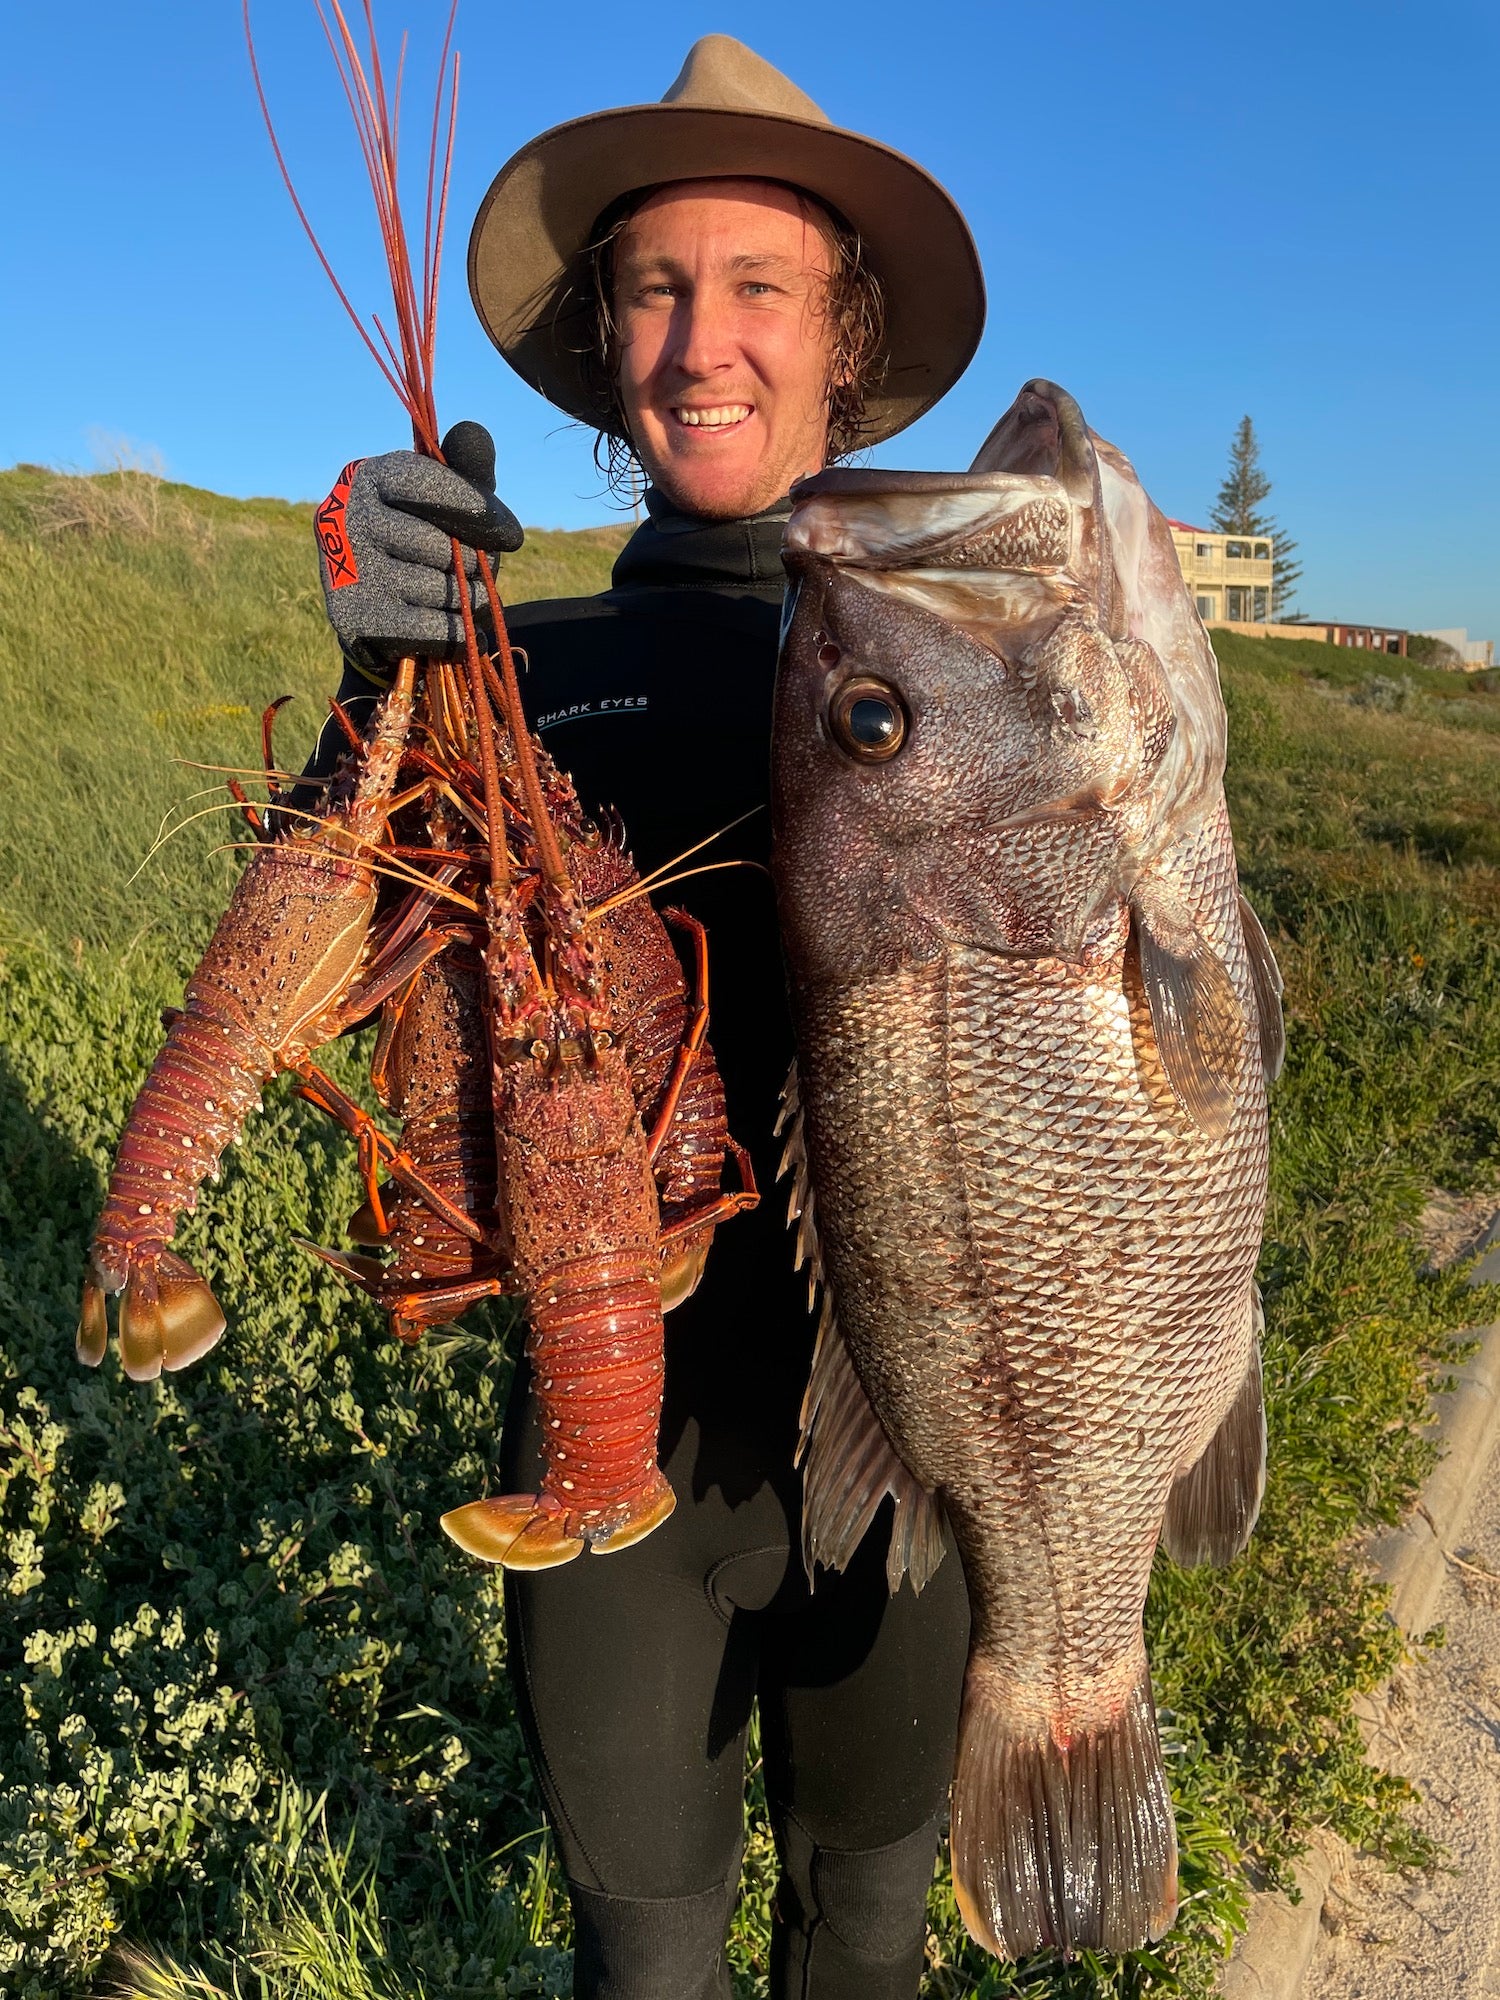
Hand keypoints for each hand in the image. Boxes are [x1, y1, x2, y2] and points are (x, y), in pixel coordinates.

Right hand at [315, 421, 522, 671]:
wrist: (374, 609)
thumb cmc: (419, 539)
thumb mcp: (442, 501)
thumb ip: (463, 470)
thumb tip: (474, 433)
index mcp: (369, 477)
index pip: (425, 482)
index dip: (474, 508)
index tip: (512, 536)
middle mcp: (350, 520)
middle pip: (441, 545)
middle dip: (475, 563)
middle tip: (479, 571)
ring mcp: (351, 571)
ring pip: (441, 589)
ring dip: (469, 599)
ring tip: (465, 597)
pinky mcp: (357, 620)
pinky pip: (435, 627)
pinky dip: (459, 632)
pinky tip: (462, 628)